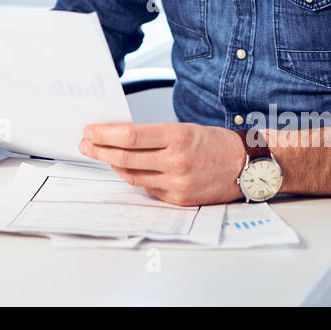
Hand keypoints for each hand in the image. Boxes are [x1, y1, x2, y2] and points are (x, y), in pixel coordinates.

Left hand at [78, 121, 245, 204]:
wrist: (245, 166)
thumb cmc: (215, 143)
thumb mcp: (184, 129)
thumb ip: (154, 135)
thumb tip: (119, 137)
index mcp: (178, 137)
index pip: (130, 137)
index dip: (105, 135)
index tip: (90, 131)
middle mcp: (176, 161)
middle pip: (126, 158)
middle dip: (100, 151)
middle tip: (85, 144)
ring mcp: (177, 183)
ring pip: (132, 176)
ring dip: (113, 165)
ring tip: (102, 156)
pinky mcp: (178, 200)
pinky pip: (147, 189)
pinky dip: (135, 178)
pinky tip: (126, 169)